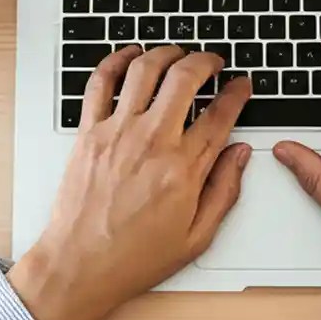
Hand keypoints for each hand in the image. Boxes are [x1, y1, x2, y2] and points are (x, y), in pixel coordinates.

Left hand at [7, 45, 250, 319]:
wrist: (79, 266)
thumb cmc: (133, 257)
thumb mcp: (196, 237)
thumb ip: (224, 190)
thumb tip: (240, 154)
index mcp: (183, 169)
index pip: (220, 115)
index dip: (237, 93)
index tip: (242, 85)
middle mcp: (152, 142)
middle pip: (185, 78)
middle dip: (205, 61)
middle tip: (213, 62)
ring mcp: (117, 132)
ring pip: (145, 70)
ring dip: (166, 53)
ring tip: (177, 53)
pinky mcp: (89, 132)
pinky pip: (100, 82)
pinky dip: (116, 60)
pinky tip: (130, 54)